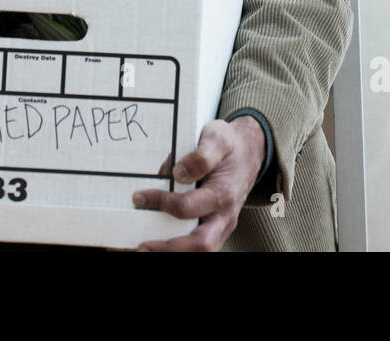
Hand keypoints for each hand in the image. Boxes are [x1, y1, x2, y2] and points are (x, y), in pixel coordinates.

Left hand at [131, 115, 264, 250]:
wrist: (250, 151)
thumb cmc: (230, 146)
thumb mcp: (218, 139)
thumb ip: (202, 156)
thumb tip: (180, 173)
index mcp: (223, 194)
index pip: (187, 207)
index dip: (161, 204)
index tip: (139, 197)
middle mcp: (224, 216)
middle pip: (201, 245)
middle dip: (169, 248)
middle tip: (142, 246)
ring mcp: (221, 225)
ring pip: (202, 249)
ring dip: (174, 251)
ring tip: (147, 248)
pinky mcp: (215, 228)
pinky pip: (199, 244)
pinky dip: (180, 247)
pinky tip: (160, 243)